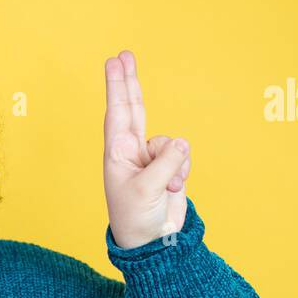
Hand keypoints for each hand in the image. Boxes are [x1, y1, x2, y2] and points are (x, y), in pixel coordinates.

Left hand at [102, 50, 191, 248]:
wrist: (154, 242)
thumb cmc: (137, 219)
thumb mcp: (147, 190)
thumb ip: (165, 162)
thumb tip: (181, 142)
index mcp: (117, 154)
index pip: (117, 112)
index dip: (118, 86)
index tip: (114, 61)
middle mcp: (132, 151)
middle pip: (134, 108)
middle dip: (131, 82)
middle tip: (124, 54)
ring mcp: (152, 158)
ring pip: (172, 141)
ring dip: (175, 163)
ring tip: (165, 187)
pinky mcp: (170, 167)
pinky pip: (183, 154)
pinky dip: (183, 170)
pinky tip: (173, 189)